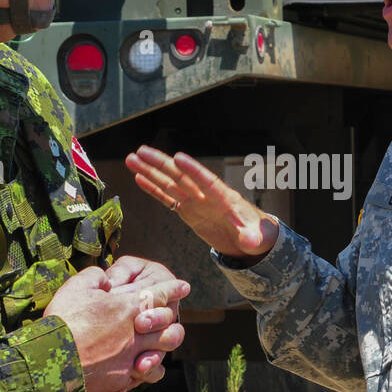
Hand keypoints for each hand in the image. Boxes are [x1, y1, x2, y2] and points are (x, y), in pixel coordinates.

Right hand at [43, 265, 189, 391]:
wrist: (50, 359)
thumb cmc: (64, 320)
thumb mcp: (77, 286)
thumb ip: (96, 277)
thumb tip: (106, 279)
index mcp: (128, 308)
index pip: (160, 295)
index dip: (173, 288)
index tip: (184, 286)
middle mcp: (136, 333)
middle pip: (170, 326)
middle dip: (172, 319)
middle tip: (171, 315)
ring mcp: (131, 356)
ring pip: (163, 352)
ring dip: (163, 347)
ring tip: (158, 345)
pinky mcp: (123, 377)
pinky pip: (146, 375)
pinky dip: (147, 371)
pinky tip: (142, 368)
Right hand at [125, 146, 278, 259]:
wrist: (252, 240)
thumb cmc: (259, 236)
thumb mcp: (258, 239)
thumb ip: (252, 237)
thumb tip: (250, 240)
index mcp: (225, 198)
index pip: (207, 181)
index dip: (193, 170)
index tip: (178, 158)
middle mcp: (207, 195)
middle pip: (181, 176)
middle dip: (162, 164)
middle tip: (142, 151)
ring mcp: (196, 202)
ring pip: (170, 183)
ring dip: (151, 171)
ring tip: (132, 158)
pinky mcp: (189, 211)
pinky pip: (168, 198)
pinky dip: (154, 189)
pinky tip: (139, 178)